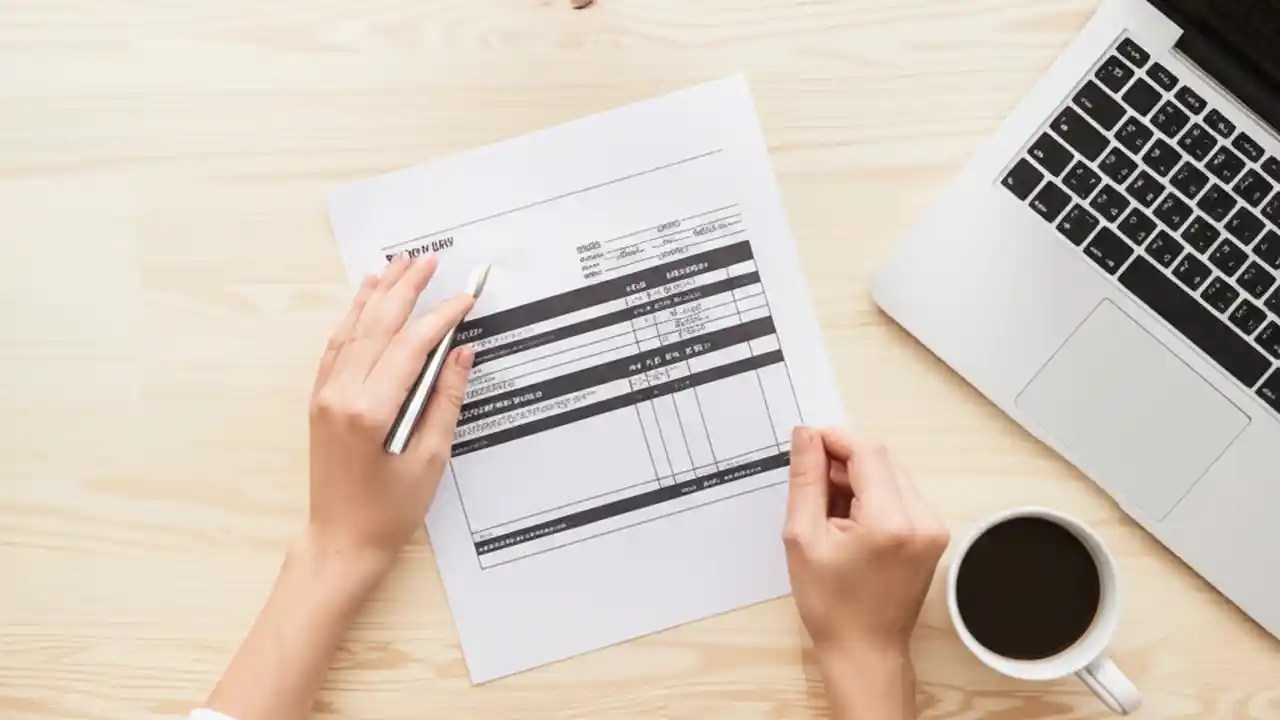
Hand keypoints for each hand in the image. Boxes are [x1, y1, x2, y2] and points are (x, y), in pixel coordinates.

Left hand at [307, 253, 474, 566]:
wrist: (340, 542)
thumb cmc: (388, 512)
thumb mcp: (430, 460)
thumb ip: (446, 401)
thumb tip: (461, 355)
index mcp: (369, 412)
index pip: (411, 347)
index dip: (440, 318)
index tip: (465, 298)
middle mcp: (340, 396)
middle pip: (378, 326)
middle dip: (406, 289)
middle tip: (430, 260)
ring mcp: (325, 396)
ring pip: (353, 330)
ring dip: (377, 294)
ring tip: (398, 264)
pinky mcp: (320, 401)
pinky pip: (336, 347)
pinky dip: (352, 317)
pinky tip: (365, 298)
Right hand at [783, 427, 948, 718]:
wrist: (865, 651)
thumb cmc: (831, 605)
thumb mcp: (803, 538)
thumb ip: (806, 480)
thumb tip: (806, 436)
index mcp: (890, 522)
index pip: (867, 452)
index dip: (834, 438)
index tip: (807, 443)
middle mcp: (922, 520)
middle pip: (882, 459)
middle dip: (844, 459)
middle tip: (812, 481)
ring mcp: (933, 528)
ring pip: (892, 474)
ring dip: (858, 477)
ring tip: (829, 508)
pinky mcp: (933, 534)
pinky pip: (901, 494)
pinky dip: (873, 494)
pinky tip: (850, 519)